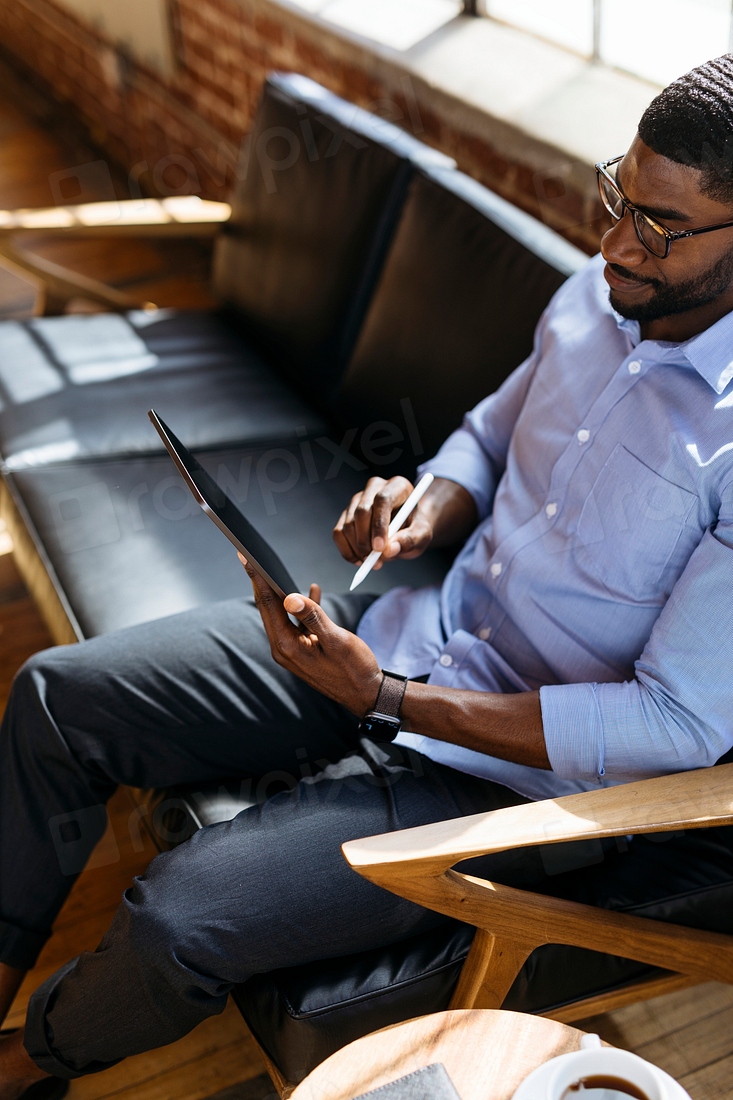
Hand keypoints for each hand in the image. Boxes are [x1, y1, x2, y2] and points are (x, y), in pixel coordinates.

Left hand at [240, 555, 381, 715]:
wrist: (367, 693)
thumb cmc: (355, 669)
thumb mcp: (336, 640)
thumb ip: (313, 617)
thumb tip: (289, 598)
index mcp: (287, 647)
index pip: (268, 605)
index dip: (257, 578)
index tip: (247, 557)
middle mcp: (284, 650)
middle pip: (268, 608)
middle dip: (260, 582)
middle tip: (250, 556)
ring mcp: (293, 650)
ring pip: (282, 614)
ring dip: (281, 593)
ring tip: (272, 569)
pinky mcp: (304, 650)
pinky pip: (298, 623)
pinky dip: (302, 608)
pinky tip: (312, 591)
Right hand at [333, 476, 434, 568]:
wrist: (406, 529)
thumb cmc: (415, 529)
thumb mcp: (422, 535)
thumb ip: (410, 540)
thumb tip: (390, 549)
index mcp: (397, 486)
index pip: (382, 499)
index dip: (379, 524)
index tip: (380, 548)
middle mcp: (375, 488)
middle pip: (361, 510)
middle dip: (365, 540)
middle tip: (374, 561)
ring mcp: (358, 500)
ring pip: (348, 524)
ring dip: (357, 548)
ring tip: (373, 563)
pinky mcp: (346, 514)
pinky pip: (338, 533)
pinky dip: (347, 551)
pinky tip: (360, 560)